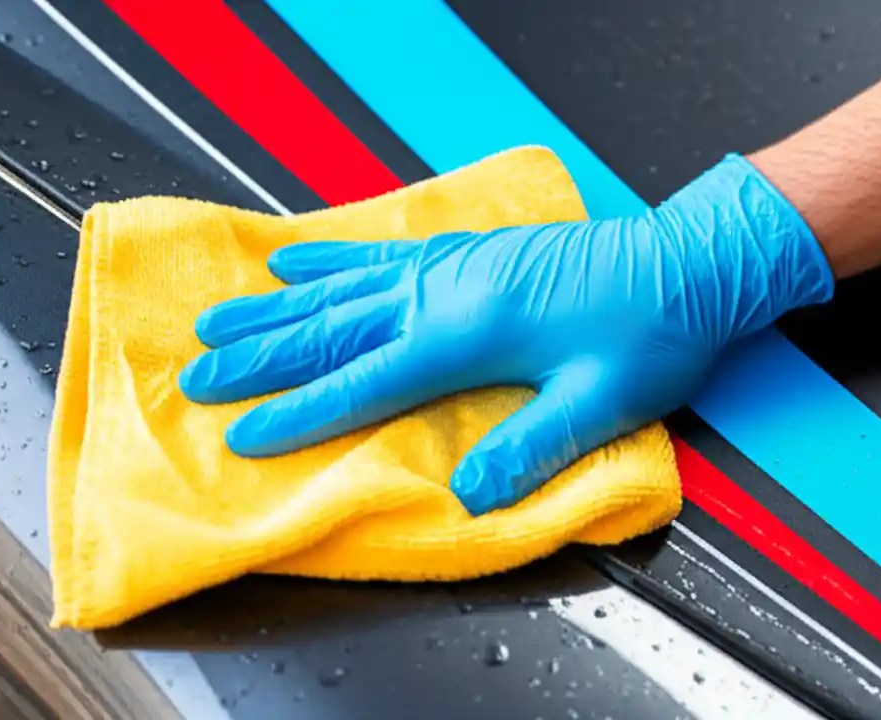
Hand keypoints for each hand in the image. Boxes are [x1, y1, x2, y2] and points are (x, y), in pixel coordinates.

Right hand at [179, 155, 833, 514]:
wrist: (687, 263)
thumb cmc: (651, 334)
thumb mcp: (603, 402)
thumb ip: (532, 446)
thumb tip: (468, 495)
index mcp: (471, 335)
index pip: (366, 382)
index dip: (301, 413)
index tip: (243, 435)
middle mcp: (446, 293)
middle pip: (334, 331)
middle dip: (261, 360)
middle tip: (193, 380)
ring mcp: (451, 265)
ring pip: (342, 290)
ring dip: (274, 310)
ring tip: (214, 323)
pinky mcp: (464, 253)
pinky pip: (380, 253)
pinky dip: (329, 258)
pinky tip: (290, 260)